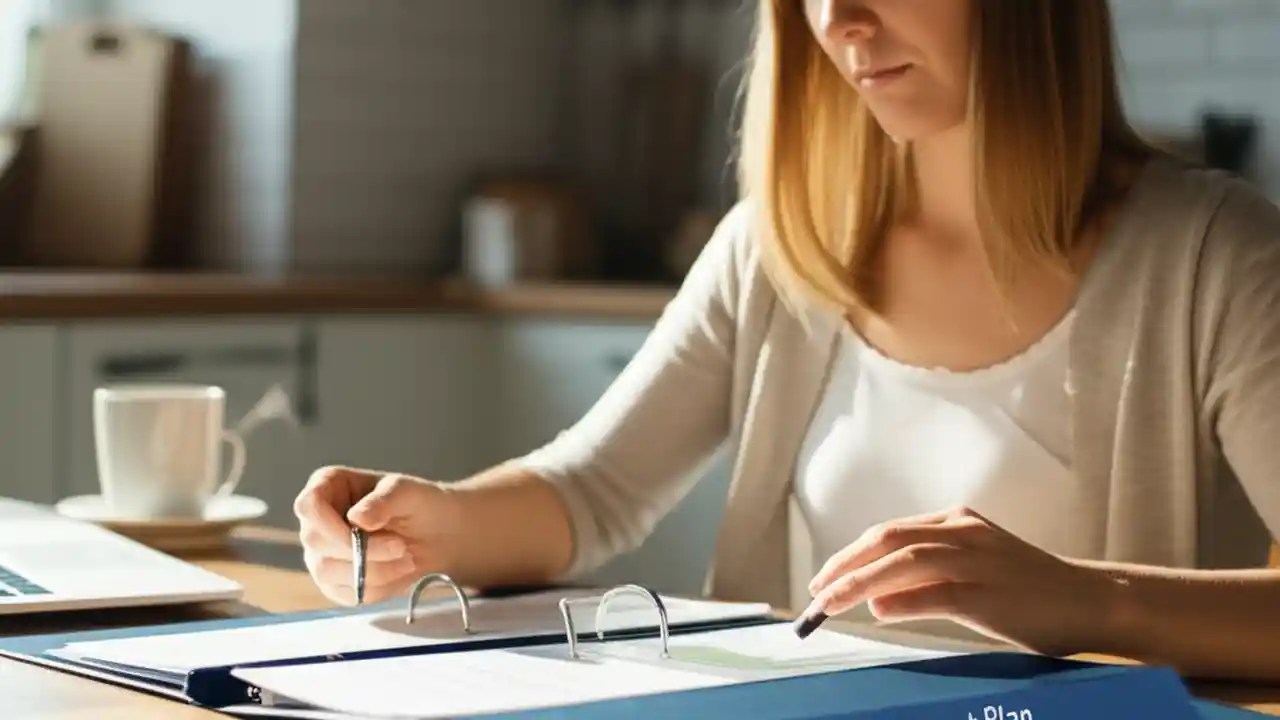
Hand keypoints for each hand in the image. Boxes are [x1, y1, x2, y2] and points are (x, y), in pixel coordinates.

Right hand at [294, 466, 462, 605]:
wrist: (439, 535)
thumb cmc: (420, 504)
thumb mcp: (407, 492)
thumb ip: (383, 501)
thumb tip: (356, 518)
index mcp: (328, 487)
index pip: (309, 506)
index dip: (329, 523)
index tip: (364, 530)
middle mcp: (317, 522)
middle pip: (317, 542)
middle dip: (363, 550)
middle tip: (401, 546)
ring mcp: (321, 555)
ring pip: (329, 572)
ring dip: (374, 569)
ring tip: (407, 558)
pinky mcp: (336, 584)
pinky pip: (347, 593)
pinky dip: (378, 586)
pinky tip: (399, 571)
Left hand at [806, 506, 1120, 655]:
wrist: (1090, 602)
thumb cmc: (1028, 594)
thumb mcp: (971, 577)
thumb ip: (924, 585)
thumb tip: (878, 602)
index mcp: (957, 522)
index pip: (888, 532)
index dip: (850, 555)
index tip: (823, 578)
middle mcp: (964, 532)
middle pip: (888, 539)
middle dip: (845, 565)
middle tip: (815, 592)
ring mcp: (978, 560)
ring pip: (904, 562)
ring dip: (860, 583)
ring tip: (829, 603)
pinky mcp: (990, 593)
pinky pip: (936, 593)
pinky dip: (902, 602)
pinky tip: (878, 613)